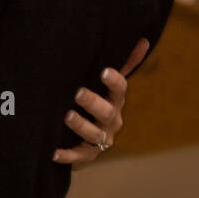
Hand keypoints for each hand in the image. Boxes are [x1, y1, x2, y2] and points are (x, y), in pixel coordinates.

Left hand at [53, 37, 149, 166]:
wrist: (85, 139)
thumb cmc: (97, 103)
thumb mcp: (108, 85)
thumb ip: (124, 64)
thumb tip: (144, 40)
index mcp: (116, 101)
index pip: (120, 90)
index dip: (114, 81)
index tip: (104, 71)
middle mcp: (111, 121)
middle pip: (107, 113)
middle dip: (93, 103)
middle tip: (78, 92)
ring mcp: (100, 140)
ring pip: (93, 135)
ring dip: (80, 126)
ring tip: (67, 116)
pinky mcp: (86, 156)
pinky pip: (77, 157)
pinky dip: (66, 155)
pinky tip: (54, 152)